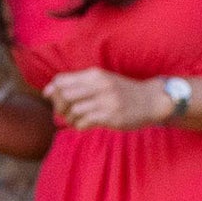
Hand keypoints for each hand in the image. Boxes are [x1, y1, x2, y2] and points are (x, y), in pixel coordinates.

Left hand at [44, 68, 177, 130]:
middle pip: (64, 95)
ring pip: (73, 110)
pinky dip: (80, 126)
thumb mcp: (102, 81)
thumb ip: (79, 83)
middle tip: (66, 113)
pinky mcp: (111, 116)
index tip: (53, 99)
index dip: (52, 91)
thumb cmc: (122, 92)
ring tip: (77, 120)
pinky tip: (86, 124)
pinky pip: (84, 122)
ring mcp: (106, 100)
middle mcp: (99, 85)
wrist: (152, 100)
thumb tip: (48, 90)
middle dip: (59, 107)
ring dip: (70, 119)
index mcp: (95, 74)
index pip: (61, 80)